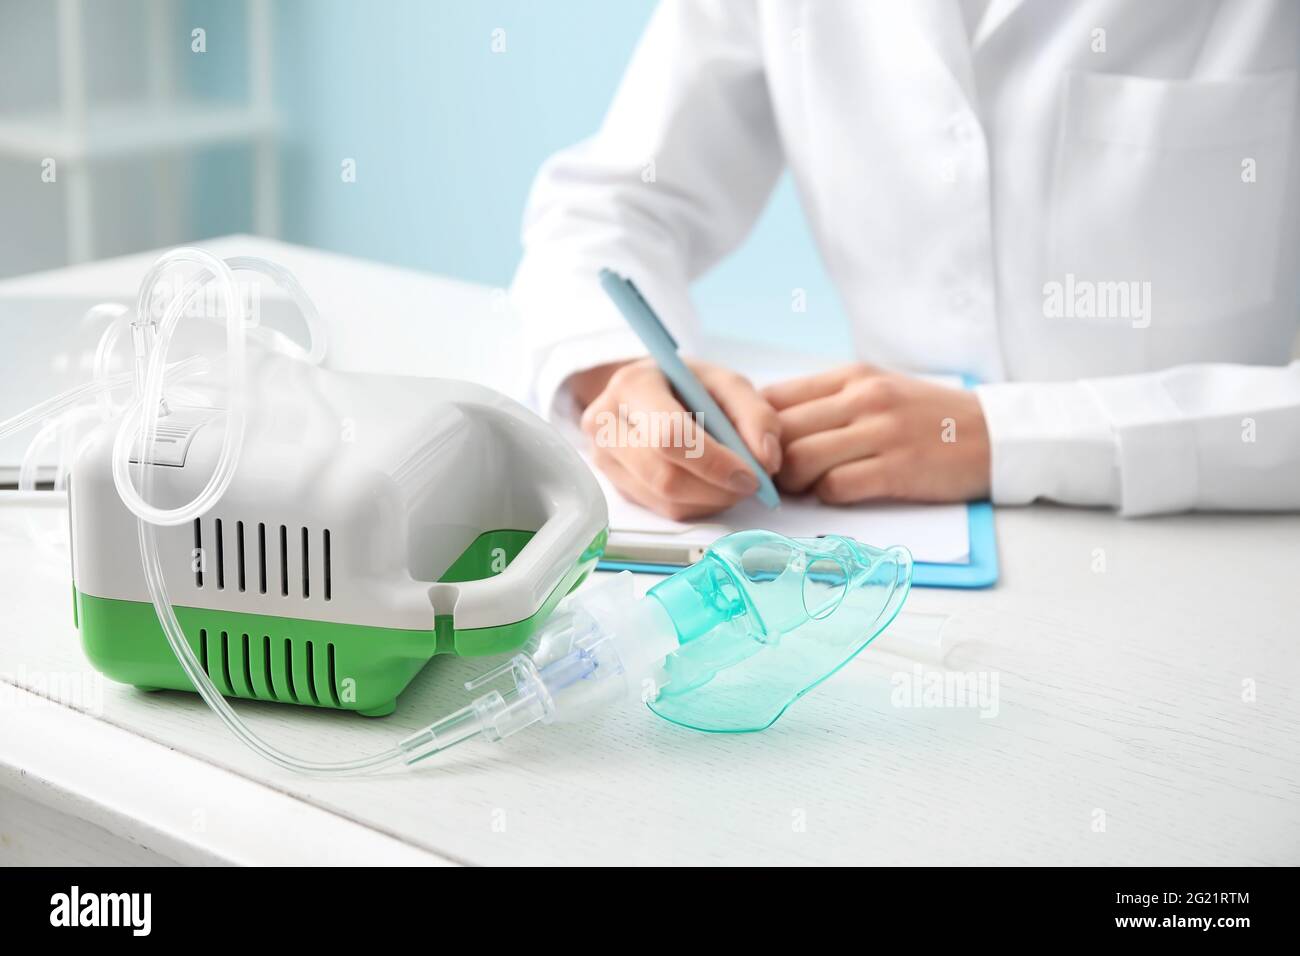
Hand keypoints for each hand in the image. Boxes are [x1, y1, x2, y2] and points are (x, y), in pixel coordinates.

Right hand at [572, 358, 781, 519]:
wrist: (652, 393)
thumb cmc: (688, 386)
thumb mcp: (725, 382)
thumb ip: (756, 414)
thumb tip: (767, 460)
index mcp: (632, 386)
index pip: (669, 436)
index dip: (714, 462)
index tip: (751, 474)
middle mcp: (606, 424)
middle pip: (664, 476)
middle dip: (717, 488)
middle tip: (751, 484)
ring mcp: (604, 458)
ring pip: (665, 500)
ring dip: (712, 499)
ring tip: (733, 481)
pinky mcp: (615, 485)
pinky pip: (663, 510)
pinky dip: (698, 505)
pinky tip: (711, 486)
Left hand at [763, 364, 989, 503]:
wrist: (994, 434)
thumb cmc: (927, 417)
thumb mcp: (877, 388)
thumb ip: (827, 400)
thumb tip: (769, 424)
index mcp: (851, 375)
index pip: (774, 397)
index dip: (754, 428)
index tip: (757, 448)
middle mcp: (863, 398)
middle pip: (780, 431)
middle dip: (767, 460)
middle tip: (773, 477)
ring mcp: (881, 433)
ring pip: (800, 460)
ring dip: (793, 482)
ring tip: (804, 487)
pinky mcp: (897, 469)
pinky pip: (836, 487)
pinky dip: (826, 496)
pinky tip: (837, 493)